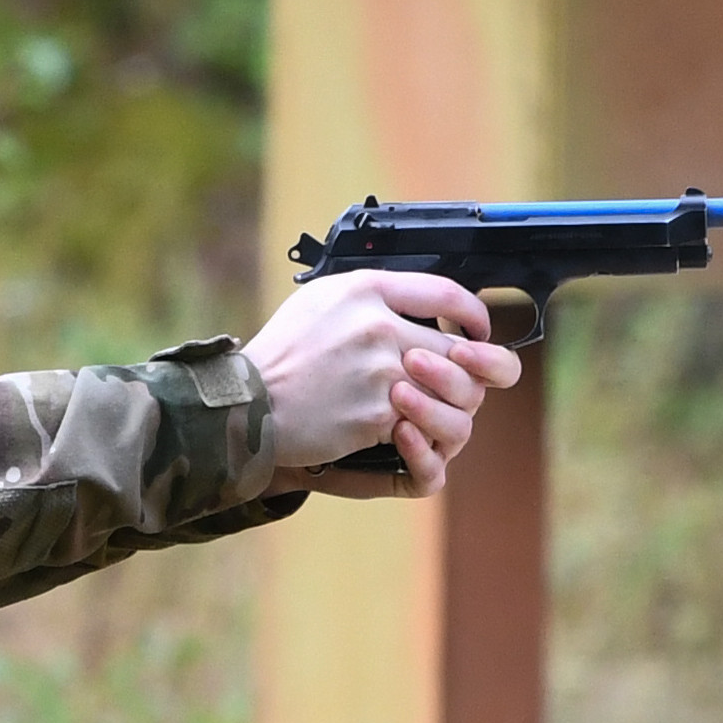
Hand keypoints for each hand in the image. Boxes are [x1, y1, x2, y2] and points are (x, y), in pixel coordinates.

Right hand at [243, 270, 524, 496]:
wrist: (247, 404)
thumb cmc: (281, 354)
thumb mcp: (321, 300)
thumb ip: (372, 295)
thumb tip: (417, 302)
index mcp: (367, 290)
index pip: (449, 294)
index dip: (474, 316)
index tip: (476, 332)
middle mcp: (379, 326)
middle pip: (459, 352)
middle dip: (464, 374)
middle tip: (453, 385)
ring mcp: (381, 372)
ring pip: (451, 393)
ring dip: (446, 407)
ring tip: (428, 411)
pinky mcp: (377, 414)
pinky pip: (422, 425)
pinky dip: (415, 433)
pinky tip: (396, 433)